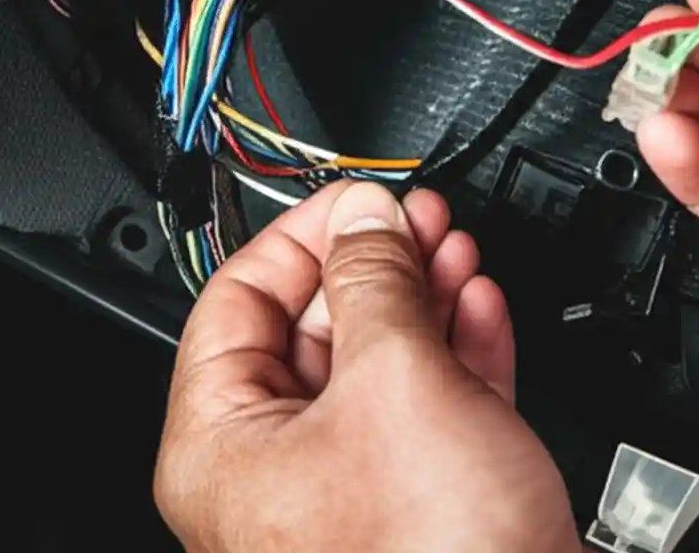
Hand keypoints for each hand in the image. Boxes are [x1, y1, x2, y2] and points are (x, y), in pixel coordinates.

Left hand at [154, 182, 576, 552]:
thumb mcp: (395, 379)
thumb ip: (375, 279)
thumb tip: (366, 217)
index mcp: (221, 450)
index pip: (236, 304)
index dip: (300, 237)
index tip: (356, 198)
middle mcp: (274, 476)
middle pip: (313, 331)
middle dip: (374, 264)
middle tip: (416, 219)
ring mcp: (350, 490)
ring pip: (377, 364)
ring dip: (420, 298)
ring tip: (454, 249)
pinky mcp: (418, 501)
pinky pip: (424, 406)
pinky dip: (452, 351)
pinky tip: (476, 306)